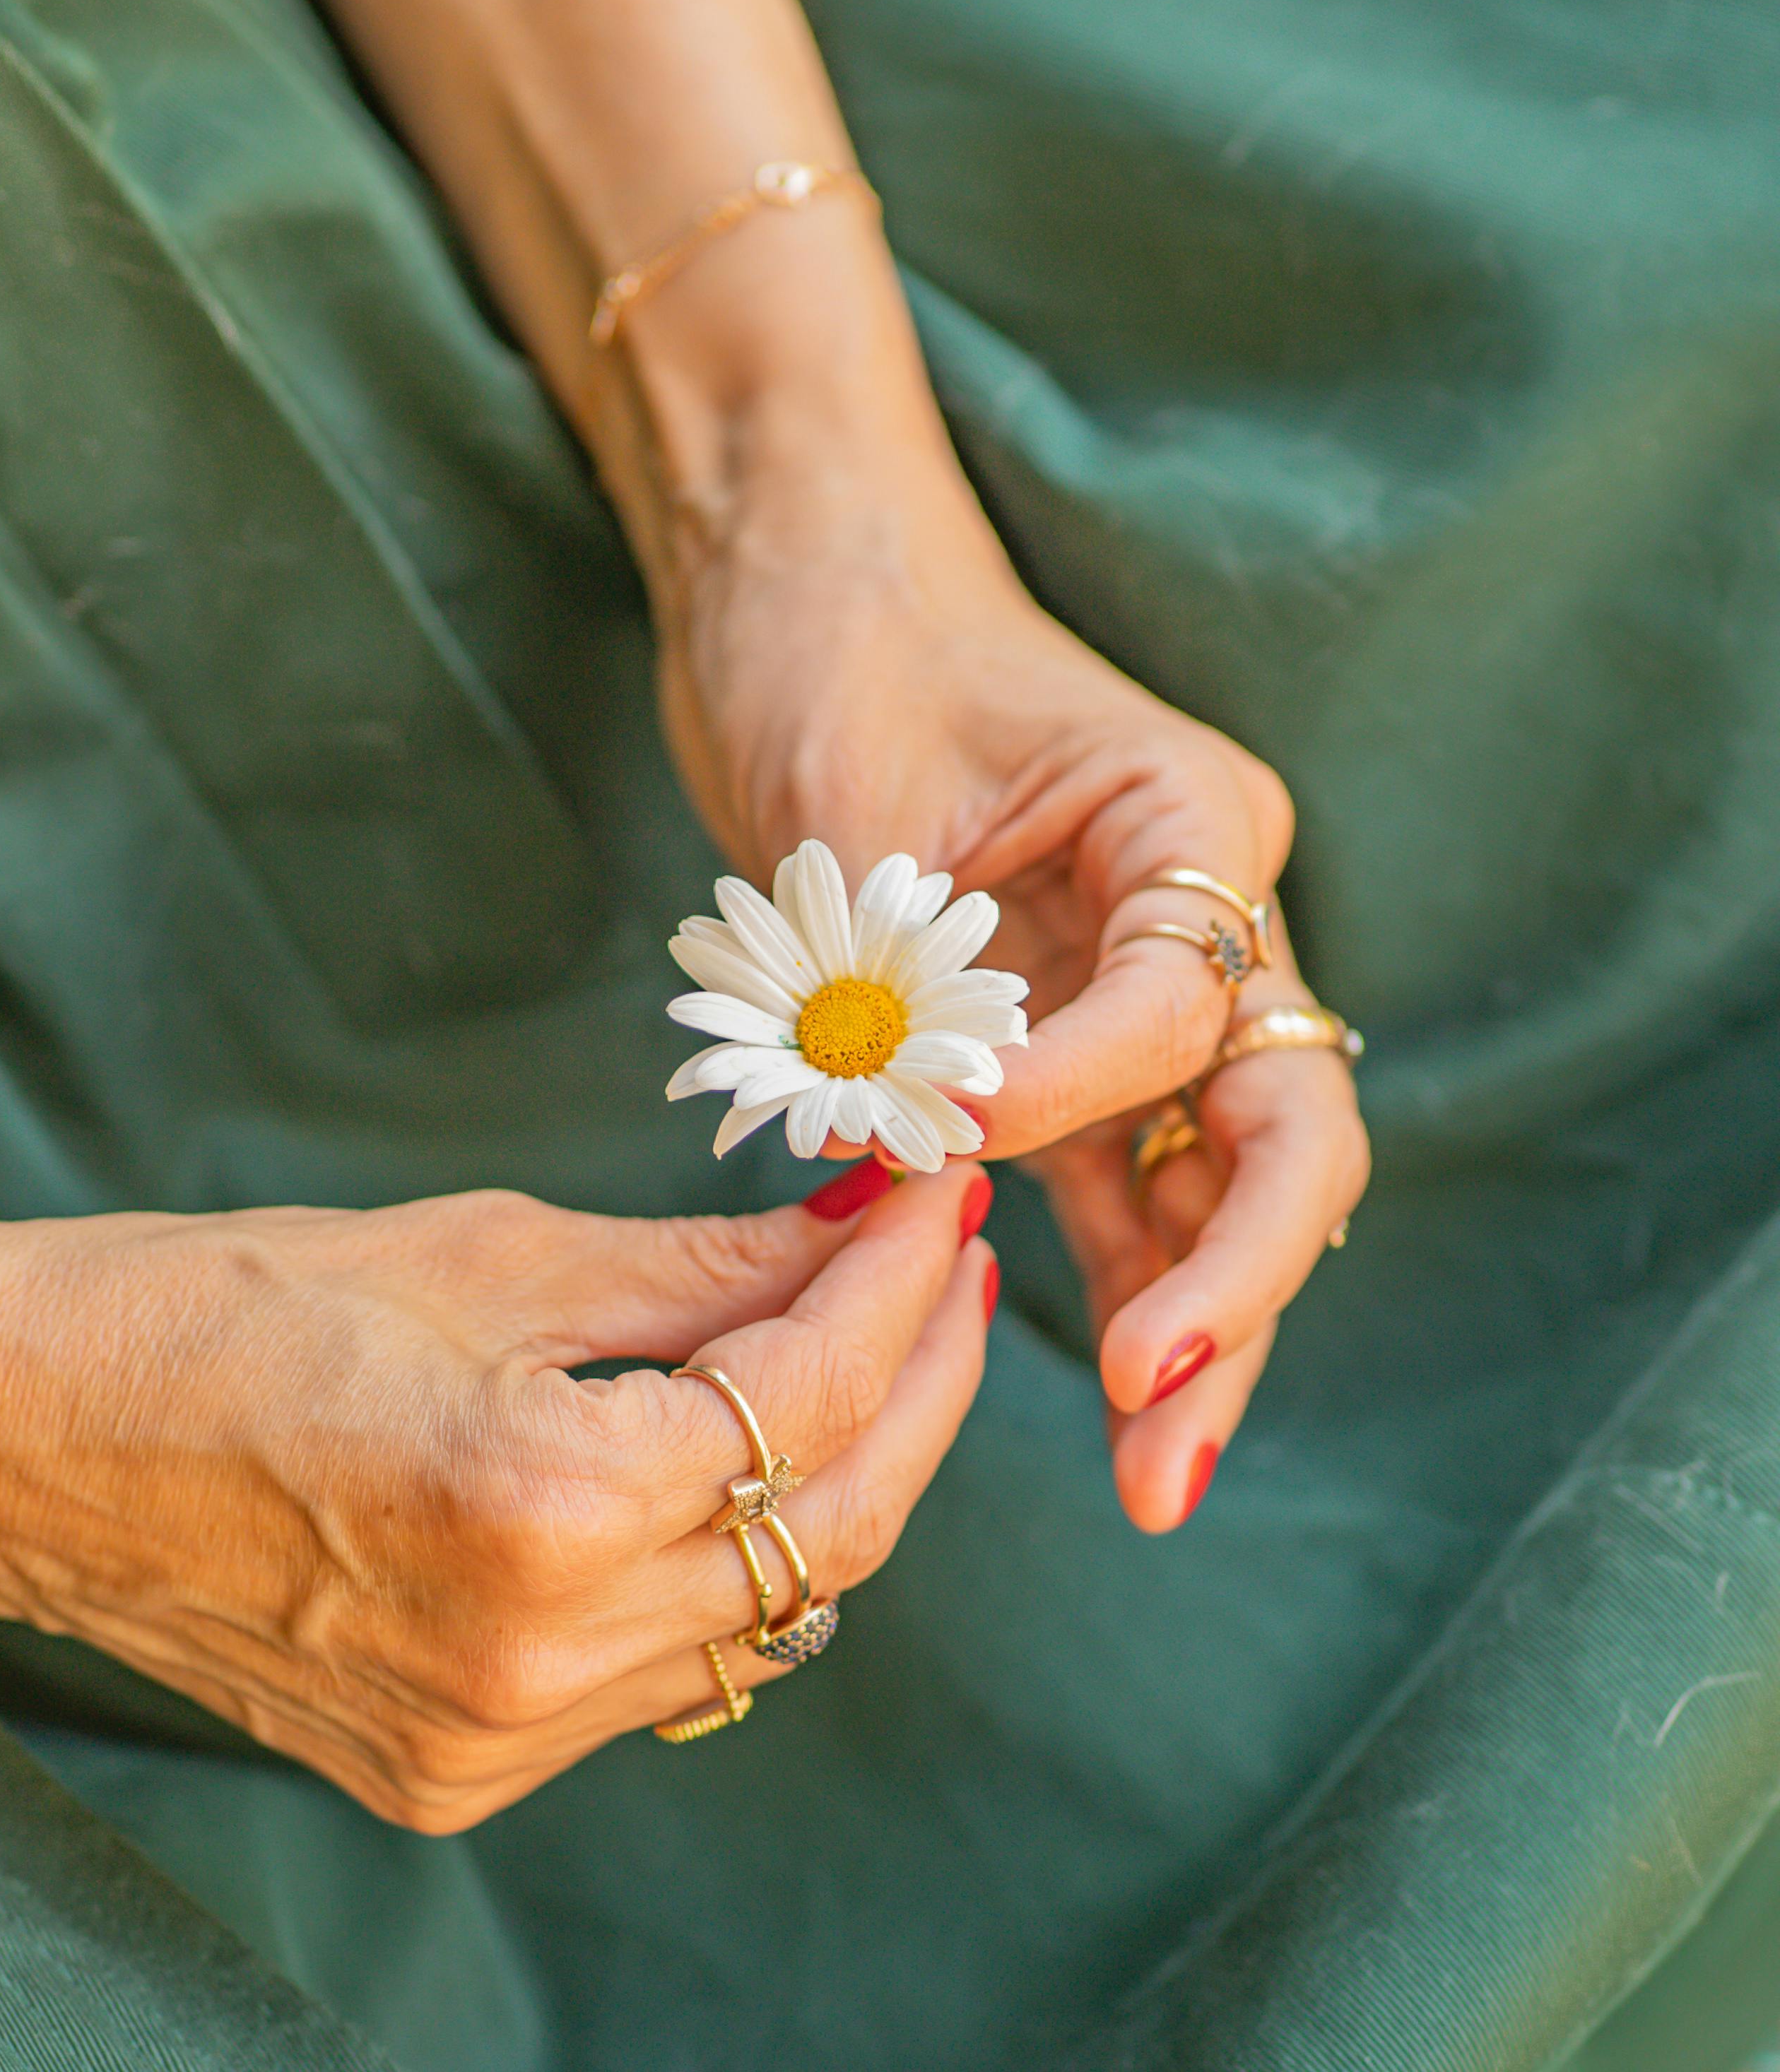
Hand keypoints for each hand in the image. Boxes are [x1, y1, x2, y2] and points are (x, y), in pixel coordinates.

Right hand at [0, 1172, 992, 1828]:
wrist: (31, 1441)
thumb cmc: (227, 1312)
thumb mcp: (490, 1255)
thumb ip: (709, 1268)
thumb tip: (864, 1231)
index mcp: (543, 1505)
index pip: (810, 1397)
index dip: (902, 1284)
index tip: (943, 1200)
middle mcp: (540, 1659)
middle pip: (833, 1530)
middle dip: (917, 1388)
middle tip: (946, 1276)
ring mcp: (501, 1740)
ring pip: (768, 1619)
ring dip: (833, 1483)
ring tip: (853, 1357)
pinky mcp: (461, 1775)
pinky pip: (666, 1675)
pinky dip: (721, 1572)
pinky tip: (722, 1475)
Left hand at [655, 415, 1368, 1531]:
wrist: (796, 589)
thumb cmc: (836, 647)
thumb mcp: (867, 805)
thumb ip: (914, 985)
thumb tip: (908, 1164)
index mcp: (1192, 821)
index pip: (1188, 1004)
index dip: (1081, 1090)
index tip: (956, 1126)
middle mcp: (1206, 916)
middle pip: (1276, 1132)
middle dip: (1232, 1289)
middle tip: (1157, 1419)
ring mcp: (1149, 995)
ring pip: (1213, 1190)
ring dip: (1192, 1331)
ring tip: (1152, 1481)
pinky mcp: (1072, 1052)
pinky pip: (1123, 1190)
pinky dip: (1115, 1286)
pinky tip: (1105, 1404)